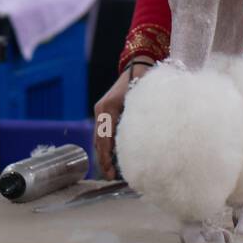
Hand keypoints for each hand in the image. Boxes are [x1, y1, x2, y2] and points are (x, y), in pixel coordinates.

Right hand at [92, 59, 153, 177]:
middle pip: (99, 140)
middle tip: (111, 177)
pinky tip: (113, 158)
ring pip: (99, 138)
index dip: (107, 156)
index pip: (104, 138)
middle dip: (104, 160)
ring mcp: (101, 111)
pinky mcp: (105, 112)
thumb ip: (140, 118)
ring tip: (112, 172)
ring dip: (104, 154)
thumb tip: (144, 142)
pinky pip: (103, 133)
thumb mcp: (141, 99)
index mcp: (108, 108)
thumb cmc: (142, 80)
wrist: (137, 65)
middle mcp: (101, 110)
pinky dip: (107, 146)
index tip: (110, 172)